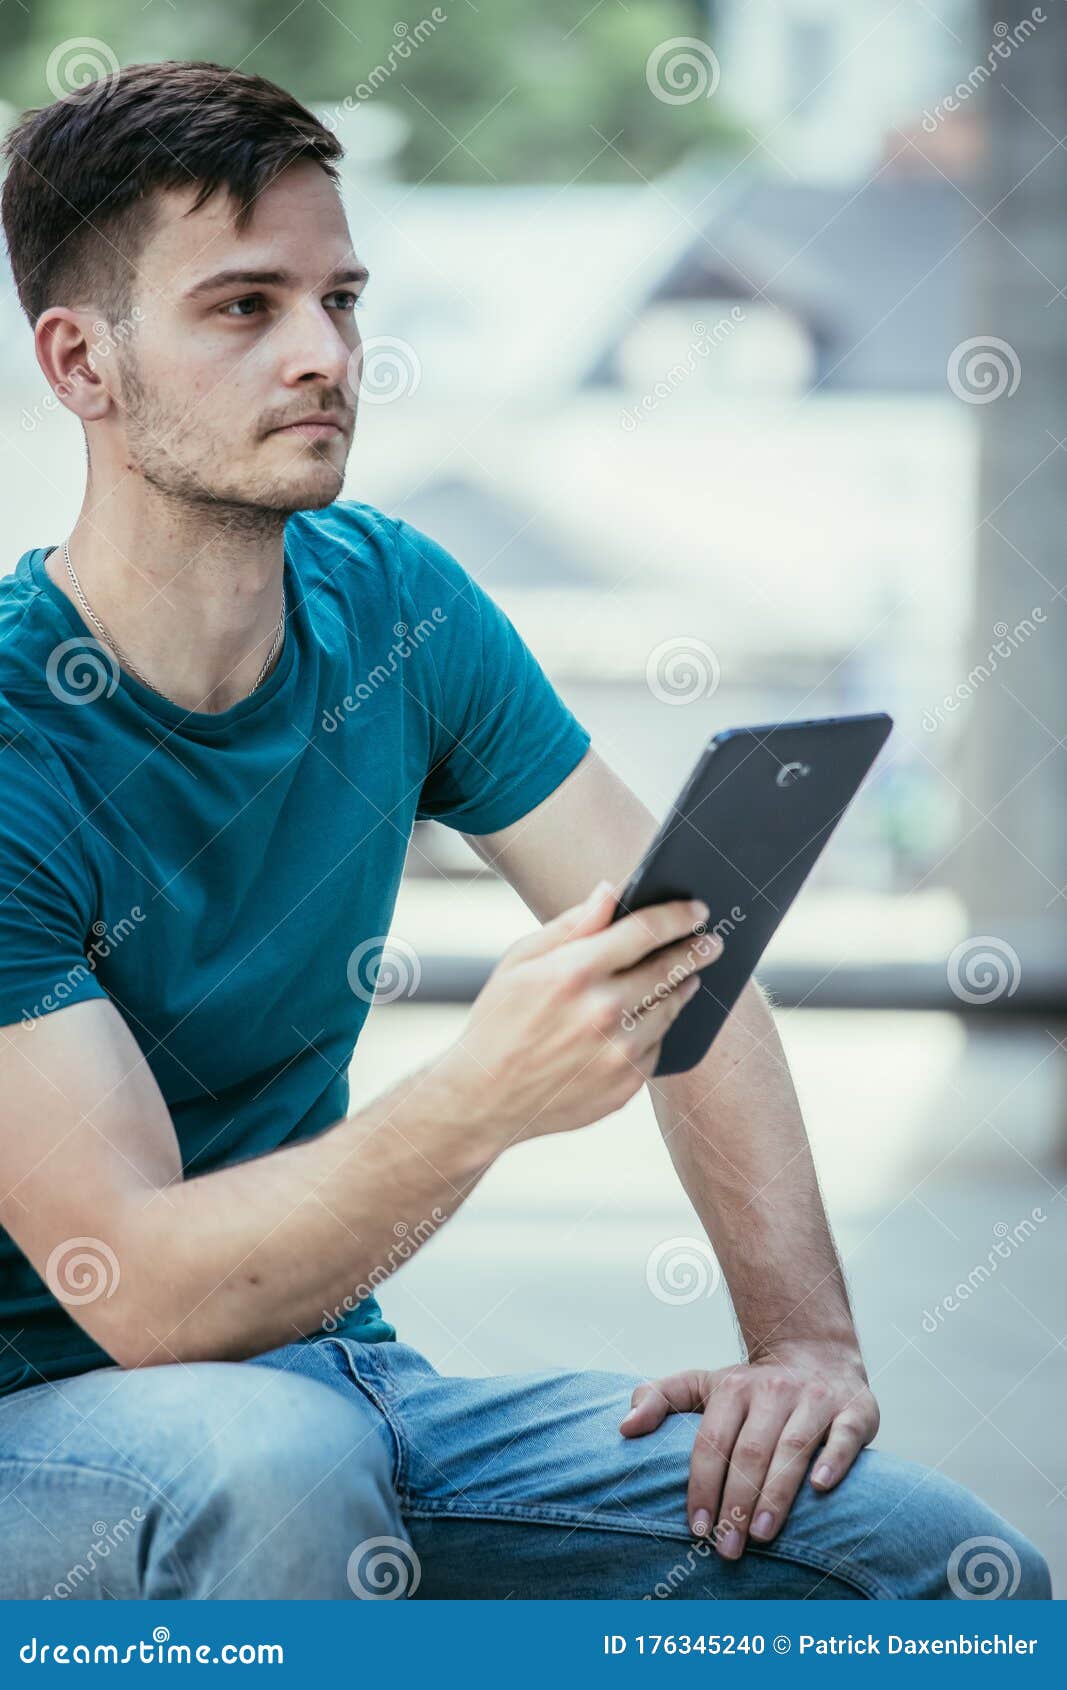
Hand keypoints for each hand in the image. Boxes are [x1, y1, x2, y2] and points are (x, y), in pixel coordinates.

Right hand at [440, 880, 722, 1147]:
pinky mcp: (626, 1085)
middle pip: (669, 970)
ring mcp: (618, 1053)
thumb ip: (571, 925)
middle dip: (695, 951)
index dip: (677, 916)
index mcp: (574, 972)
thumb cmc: (499, 1021)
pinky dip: (655, 1030)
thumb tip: (611, 891)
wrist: (484, 1099)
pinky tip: (647, 1021)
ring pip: (669, 1009)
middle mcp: (602, 1011)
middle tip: (711, 943)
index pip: (645, 931)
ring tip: (687, 978)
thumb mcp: (520, 961)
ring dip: (682, 989)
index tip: (698, 910)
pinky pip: (656, 1046)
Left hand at [619, 1339, 878, 1556]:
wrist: (817, 1352)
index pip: (711, 1441)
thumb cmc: (753, 1387)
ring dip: (776, 1493)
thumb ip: (661, 1399)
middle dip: (736, 1503)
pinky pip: (844, 1435)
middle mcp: (774, 1390)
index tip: (696, 1528)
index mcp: (734, 1387)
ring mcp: (815, 1399)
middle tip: (727, 1548)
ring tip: (762, 1535)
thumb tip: (624, 1428)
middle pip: (749, 1451)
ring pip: (792, 1448)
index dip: (702, 1485)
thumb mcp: (704, 1384)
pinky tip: (821, 1489)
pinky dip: (833, 1460)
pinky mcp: (855, 1410)